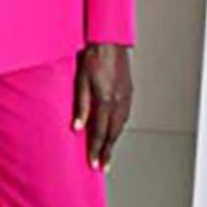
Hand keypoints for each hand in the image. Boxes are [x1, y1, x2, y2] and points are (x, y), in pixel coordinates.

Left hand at [72, 43, 132, 170]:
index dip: (96, 150)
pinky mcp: (128, 91)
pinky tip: (115, 131)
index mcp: (106, 100)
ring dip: (114, 141)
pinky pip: (125, 115)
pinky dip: (119, 127)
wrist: (108, 41)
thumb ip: (81, 107)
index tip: (93, 163)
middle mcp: (119, 101)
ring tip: (107, 153)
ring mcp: (126, 96)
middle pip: (113, 133)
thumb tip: (77, 128)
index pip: (100, 132)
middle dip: (107, 152)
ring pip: (121, 125)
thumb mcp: (80, 82)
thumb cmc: (92, 57)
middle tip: (103, 166)